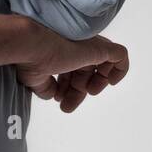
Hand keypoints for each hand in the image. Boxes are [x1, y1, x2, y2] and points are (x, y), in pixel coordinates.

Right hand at [14, 26, 129, 112]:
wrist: (32, 45)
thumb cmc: (31, 59)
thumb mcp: (36, 78)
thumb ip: (47, 86)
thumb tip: (53, 95)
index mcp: (62, 50)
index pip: (72, 70)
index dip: (67, 87)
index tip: (58, 99)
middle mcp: (77, 46)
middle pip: (86, 71)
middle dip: (77, 91)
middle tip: (67, 105)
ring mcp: (90, 46)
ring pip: (102, 66)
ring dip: (95, 84)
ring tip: (87, 93)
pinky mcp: (101, 48)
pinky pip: (120, 56)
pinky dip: (119, 70)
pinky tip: (110, 83)